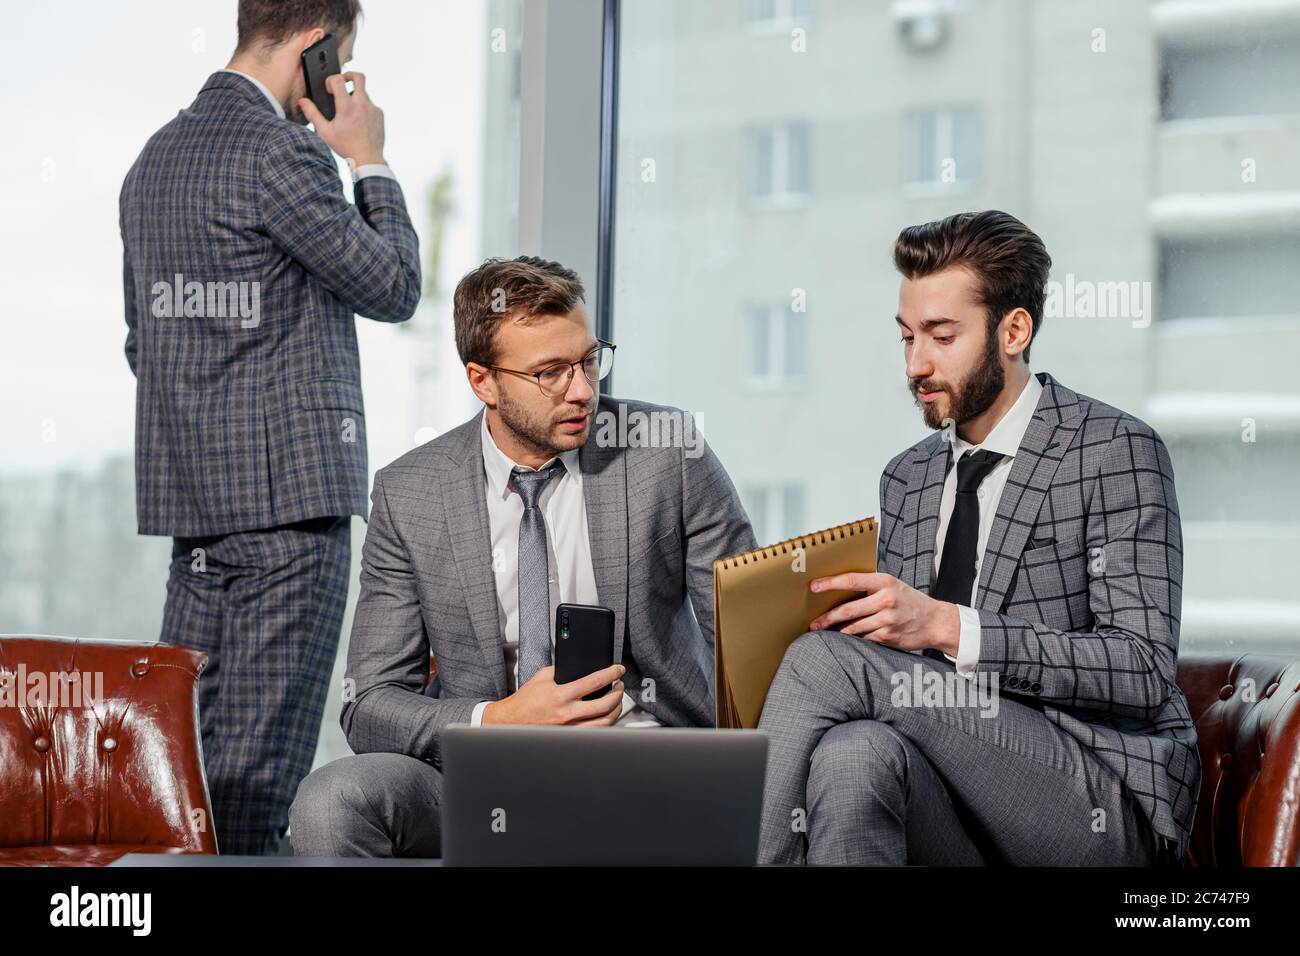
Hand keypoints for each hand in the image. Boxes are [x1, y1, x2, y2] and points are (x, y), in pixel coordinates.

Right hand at [299, 71, 385, 165]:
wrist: (368, 159)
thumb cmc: (346, 147)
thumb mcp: (325, 132)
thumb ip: (312, 114)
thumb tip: (303, 101)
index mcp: (347, 106)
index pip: (338, 79)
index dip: (331, 80)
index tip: (330, 89)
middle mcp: (362, 104)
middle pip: (359, 76)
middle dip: (349, 75)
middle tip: (343, 82)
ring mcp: (373, 108)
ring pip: (364, 93)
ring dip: (355, 96)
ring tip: (349, 111)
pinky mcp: (380, 114)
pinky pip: (371, 104)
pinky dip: (364, 107)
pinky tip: (358, 120)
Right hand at [481, 664, 624, 726]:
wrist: (511, 721)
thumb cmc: (525, 700)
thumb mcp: (542, 677)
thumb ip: (561, 670)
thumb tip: (580, 667)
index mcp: (561, 695)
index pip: (595, 682)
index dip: (611, 674)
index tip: (618, 670)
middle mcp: (567, 713)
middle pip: (605, 705)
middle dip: (618, 693)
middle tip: (620, 686)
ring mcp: (569, 728)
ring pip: (604, 722)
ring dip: (615, 710)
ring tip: (616, 701)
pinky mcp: (569, 737)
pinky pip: (594, 732)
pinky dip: (604, 724)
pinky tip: (605, 716)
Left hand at [807, 572, 959, 655]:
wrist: (936, 621)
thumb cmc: (910, 602)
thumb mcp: (893, 586)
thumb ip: (871, 587)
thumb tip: (840, 590)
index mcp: (885, 582)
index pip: (851, 580)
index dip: (830, 583)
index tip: (813, 586)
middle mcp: (886, 599)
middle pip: (848, 609)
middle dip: (827, 617)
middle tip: (813, 622)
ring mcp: (887, 619)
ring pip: (853, 627)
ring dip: (836, 631)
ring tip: (823, 631)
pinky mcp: (888, 636)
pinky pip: (863, 637)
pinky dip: (852, 638)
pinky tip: (843, 638)